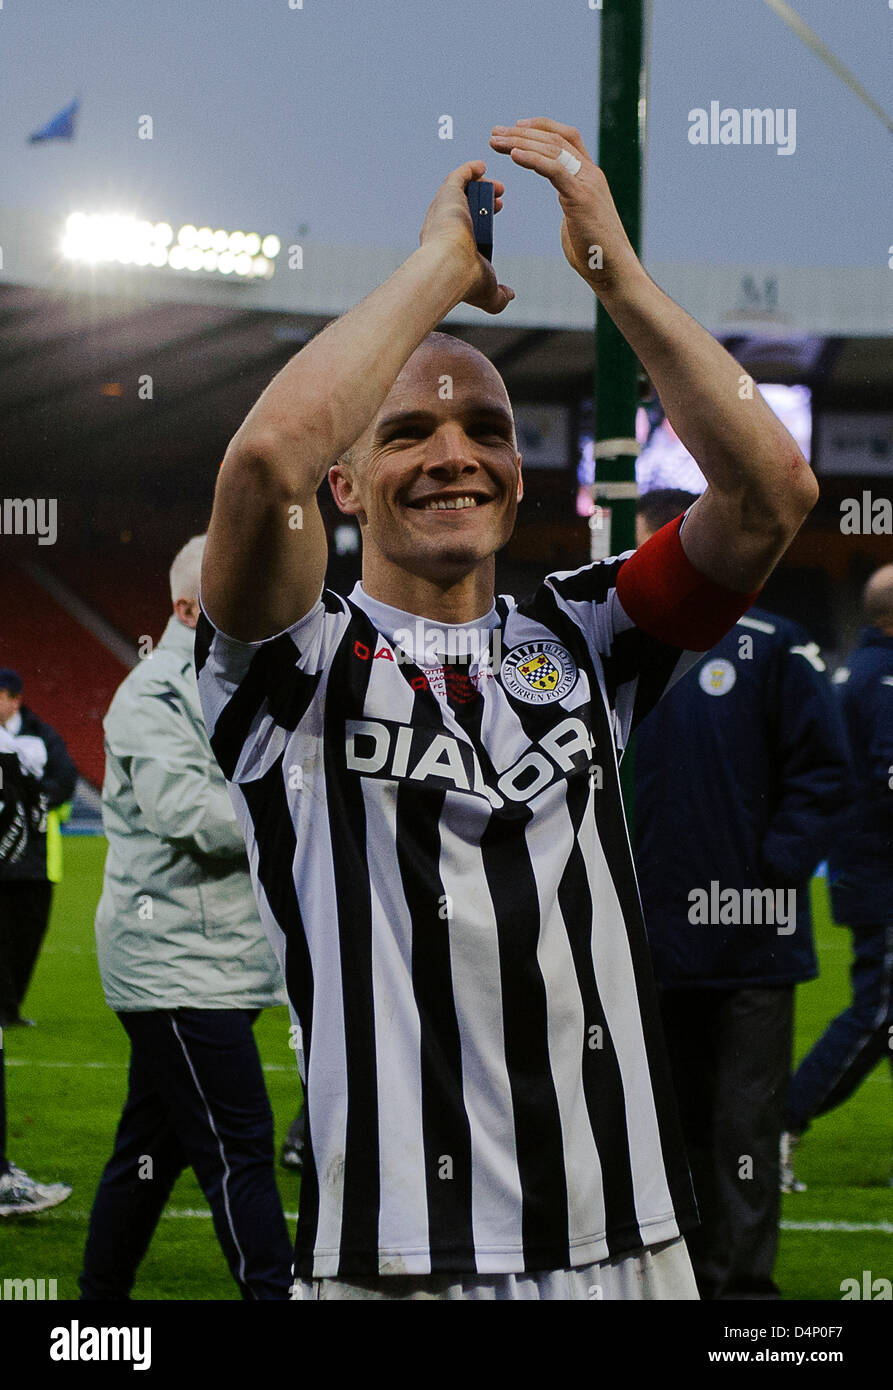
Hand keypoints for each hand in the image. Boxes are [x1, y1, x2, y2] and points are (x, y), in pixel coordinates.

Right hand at [419, 160, 514, 314]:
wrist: (450, 268)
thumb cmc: (466, 282)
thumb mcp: (488, 292)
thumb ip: (500, 296)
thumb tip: (510, 295)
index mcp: (446, 246)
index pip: (462, 225)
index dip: (481, 216)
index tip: (497, 211)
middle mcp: (441, 226)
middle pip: (462, 206)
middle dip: (482, 200)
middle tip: (499, 200)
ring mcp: (443, 209)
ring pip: (460, 190)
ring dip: (480, 184)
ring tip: (498, 186)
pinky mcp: (448, 194)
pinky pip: (458, 176)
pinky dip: (469, 169)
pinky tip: (482, 166)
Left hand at [489, 118, 640, 292]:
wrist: (613, 268)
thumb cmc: (595, 252)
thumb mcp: (581, 219)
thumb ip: (573, 206)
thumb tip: (567, 211)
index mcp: (590, 175)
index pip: (566, 137)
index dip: (541, 128)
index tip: (516, 126)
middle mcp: (590, 173)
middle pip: (554, 139)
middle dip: (522, 132)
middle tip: (495, 132)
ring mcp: (587, 182)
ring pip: (551, 149)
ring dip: (519, 142)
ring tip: (495, 141)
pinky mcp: (581, 196)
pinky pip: (553, 169)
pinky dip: (532, 158)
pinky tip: (513, 155)